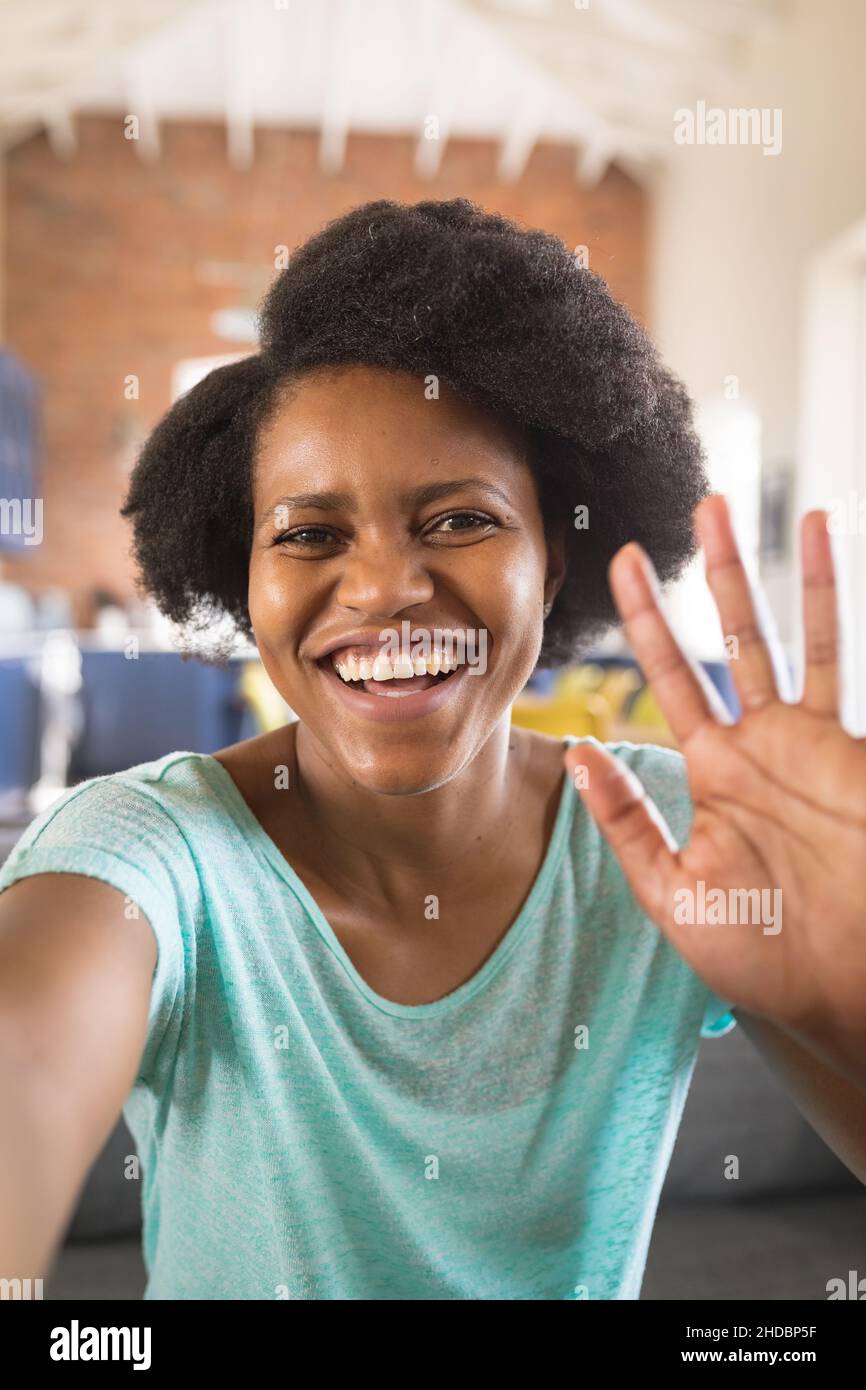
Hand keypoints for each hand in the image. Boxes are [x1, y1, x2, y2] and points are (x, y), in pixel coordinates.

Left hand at [563, 494, 865, 1037]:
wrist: (845, 986)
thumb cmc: (763, 955)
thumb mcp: (673, 893)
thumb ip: (627, 822)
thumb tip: (576, 753)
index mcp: (712, 773)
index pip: (670, 680)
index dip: (647, 622)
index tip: (622, 565)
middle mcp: (759, 744)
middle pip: (728, 637)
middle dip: (711, 574)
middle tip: (698, 506)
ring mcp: (810, 741)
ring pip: (787, 638)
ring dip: (774, 576)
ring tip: (764, 512)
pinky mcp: (849, 751)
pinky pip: (840, 663)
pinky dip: (830, 604)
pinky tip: (825, 542)